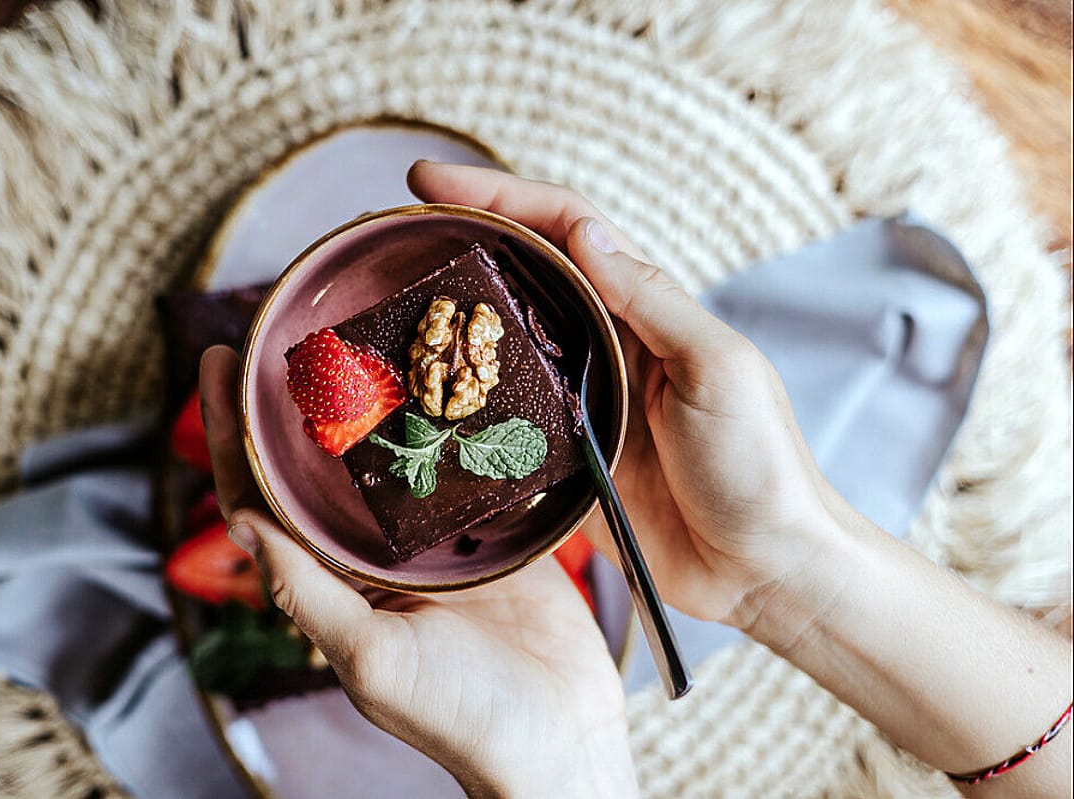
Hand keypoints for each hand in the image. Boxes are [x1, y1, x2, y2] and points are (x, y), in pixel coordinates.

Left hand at [199, 345, 637, 798]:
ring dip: (373, 400)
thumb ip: (305, 594)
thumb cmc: (460, 714)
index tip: (215, 359)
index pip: (261, 495)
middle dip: (295, 399)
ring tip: (362, 334)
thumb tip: (237, 520)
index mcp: (332, 580)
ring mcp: (434, 540)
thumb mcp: (371, 658)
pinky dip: (452, 423)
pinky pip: (465, 465)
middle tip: (284, 327)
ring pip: (392, 455)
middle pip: (318, 463)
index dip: (229, 431)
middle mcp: (374, 553)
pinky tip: (450, 375)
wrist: (559, 737)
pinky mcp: (492, 531)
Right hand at [408, 162, 841, 633]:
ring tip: (392, 305)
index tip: (430, 180)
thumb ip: (652, 300)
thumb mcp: (716, 369)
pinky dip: (464, 403)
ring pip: (505, 346)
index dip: (500, 197)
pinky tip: (423, 399)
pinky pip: (502, 421)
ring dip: (455, 320)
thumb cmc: (758, 466)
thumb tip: (585, 233)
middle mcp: (608, 347)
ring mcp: (580, 403)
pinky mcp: (561, 461)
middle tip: (394, 231)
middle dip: (462, 242)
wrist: (762, 569)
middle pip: (523, 276)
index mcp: (646, 312)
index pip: (564, 230)